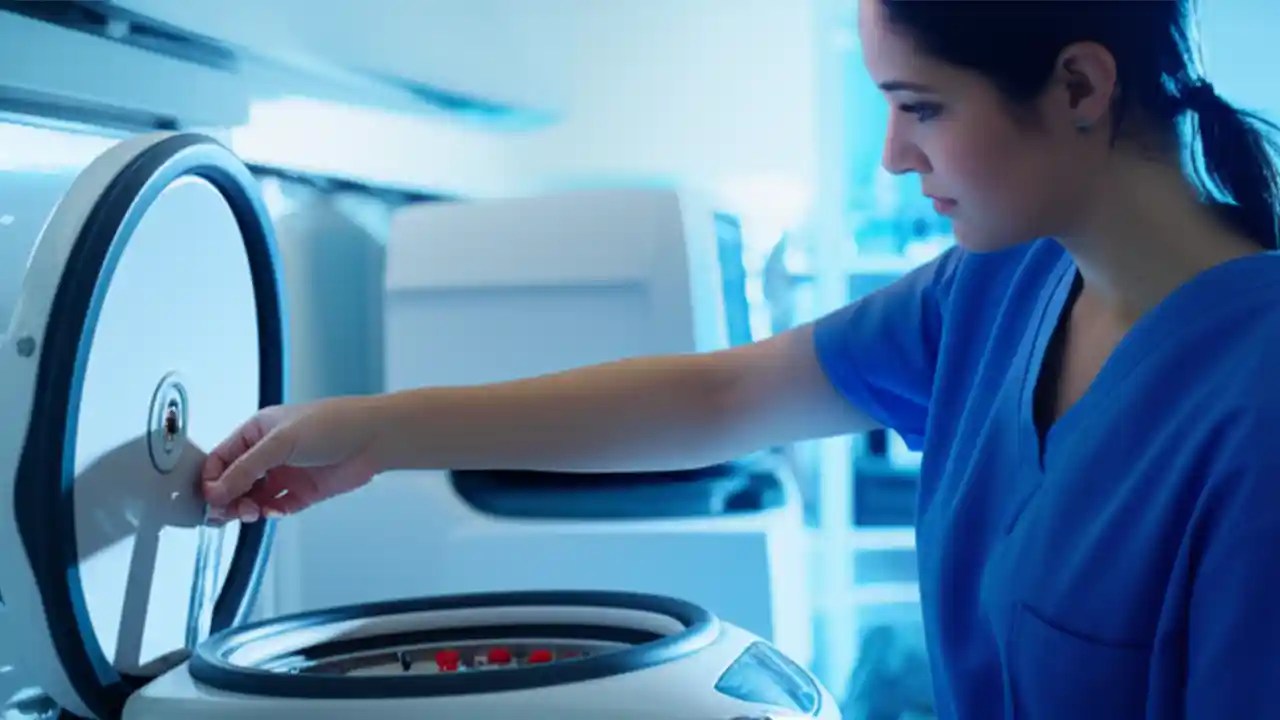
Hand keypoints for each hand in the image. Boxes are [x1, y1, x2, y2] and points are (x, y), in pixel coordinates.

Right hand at [200, 396, 382, 522]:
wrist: (373, 438)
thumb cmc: (332, 424)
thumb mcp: (280, 442)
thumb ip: (246, 468)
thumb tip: (215, 491)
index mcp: (257, 432)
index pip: (221, 459)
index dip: (211, 479)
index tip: (210, 498)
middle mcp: (268, 453)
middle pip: (234, 482)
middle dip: (227, 498)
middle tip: (225, 513)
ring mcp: (286, 473)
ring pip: (253, 498)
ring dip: (247, 508)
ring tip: (252, 512)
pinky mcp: (303, 492)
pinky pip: (277, 507)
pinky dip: (271, 512)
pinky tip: (272, 511)